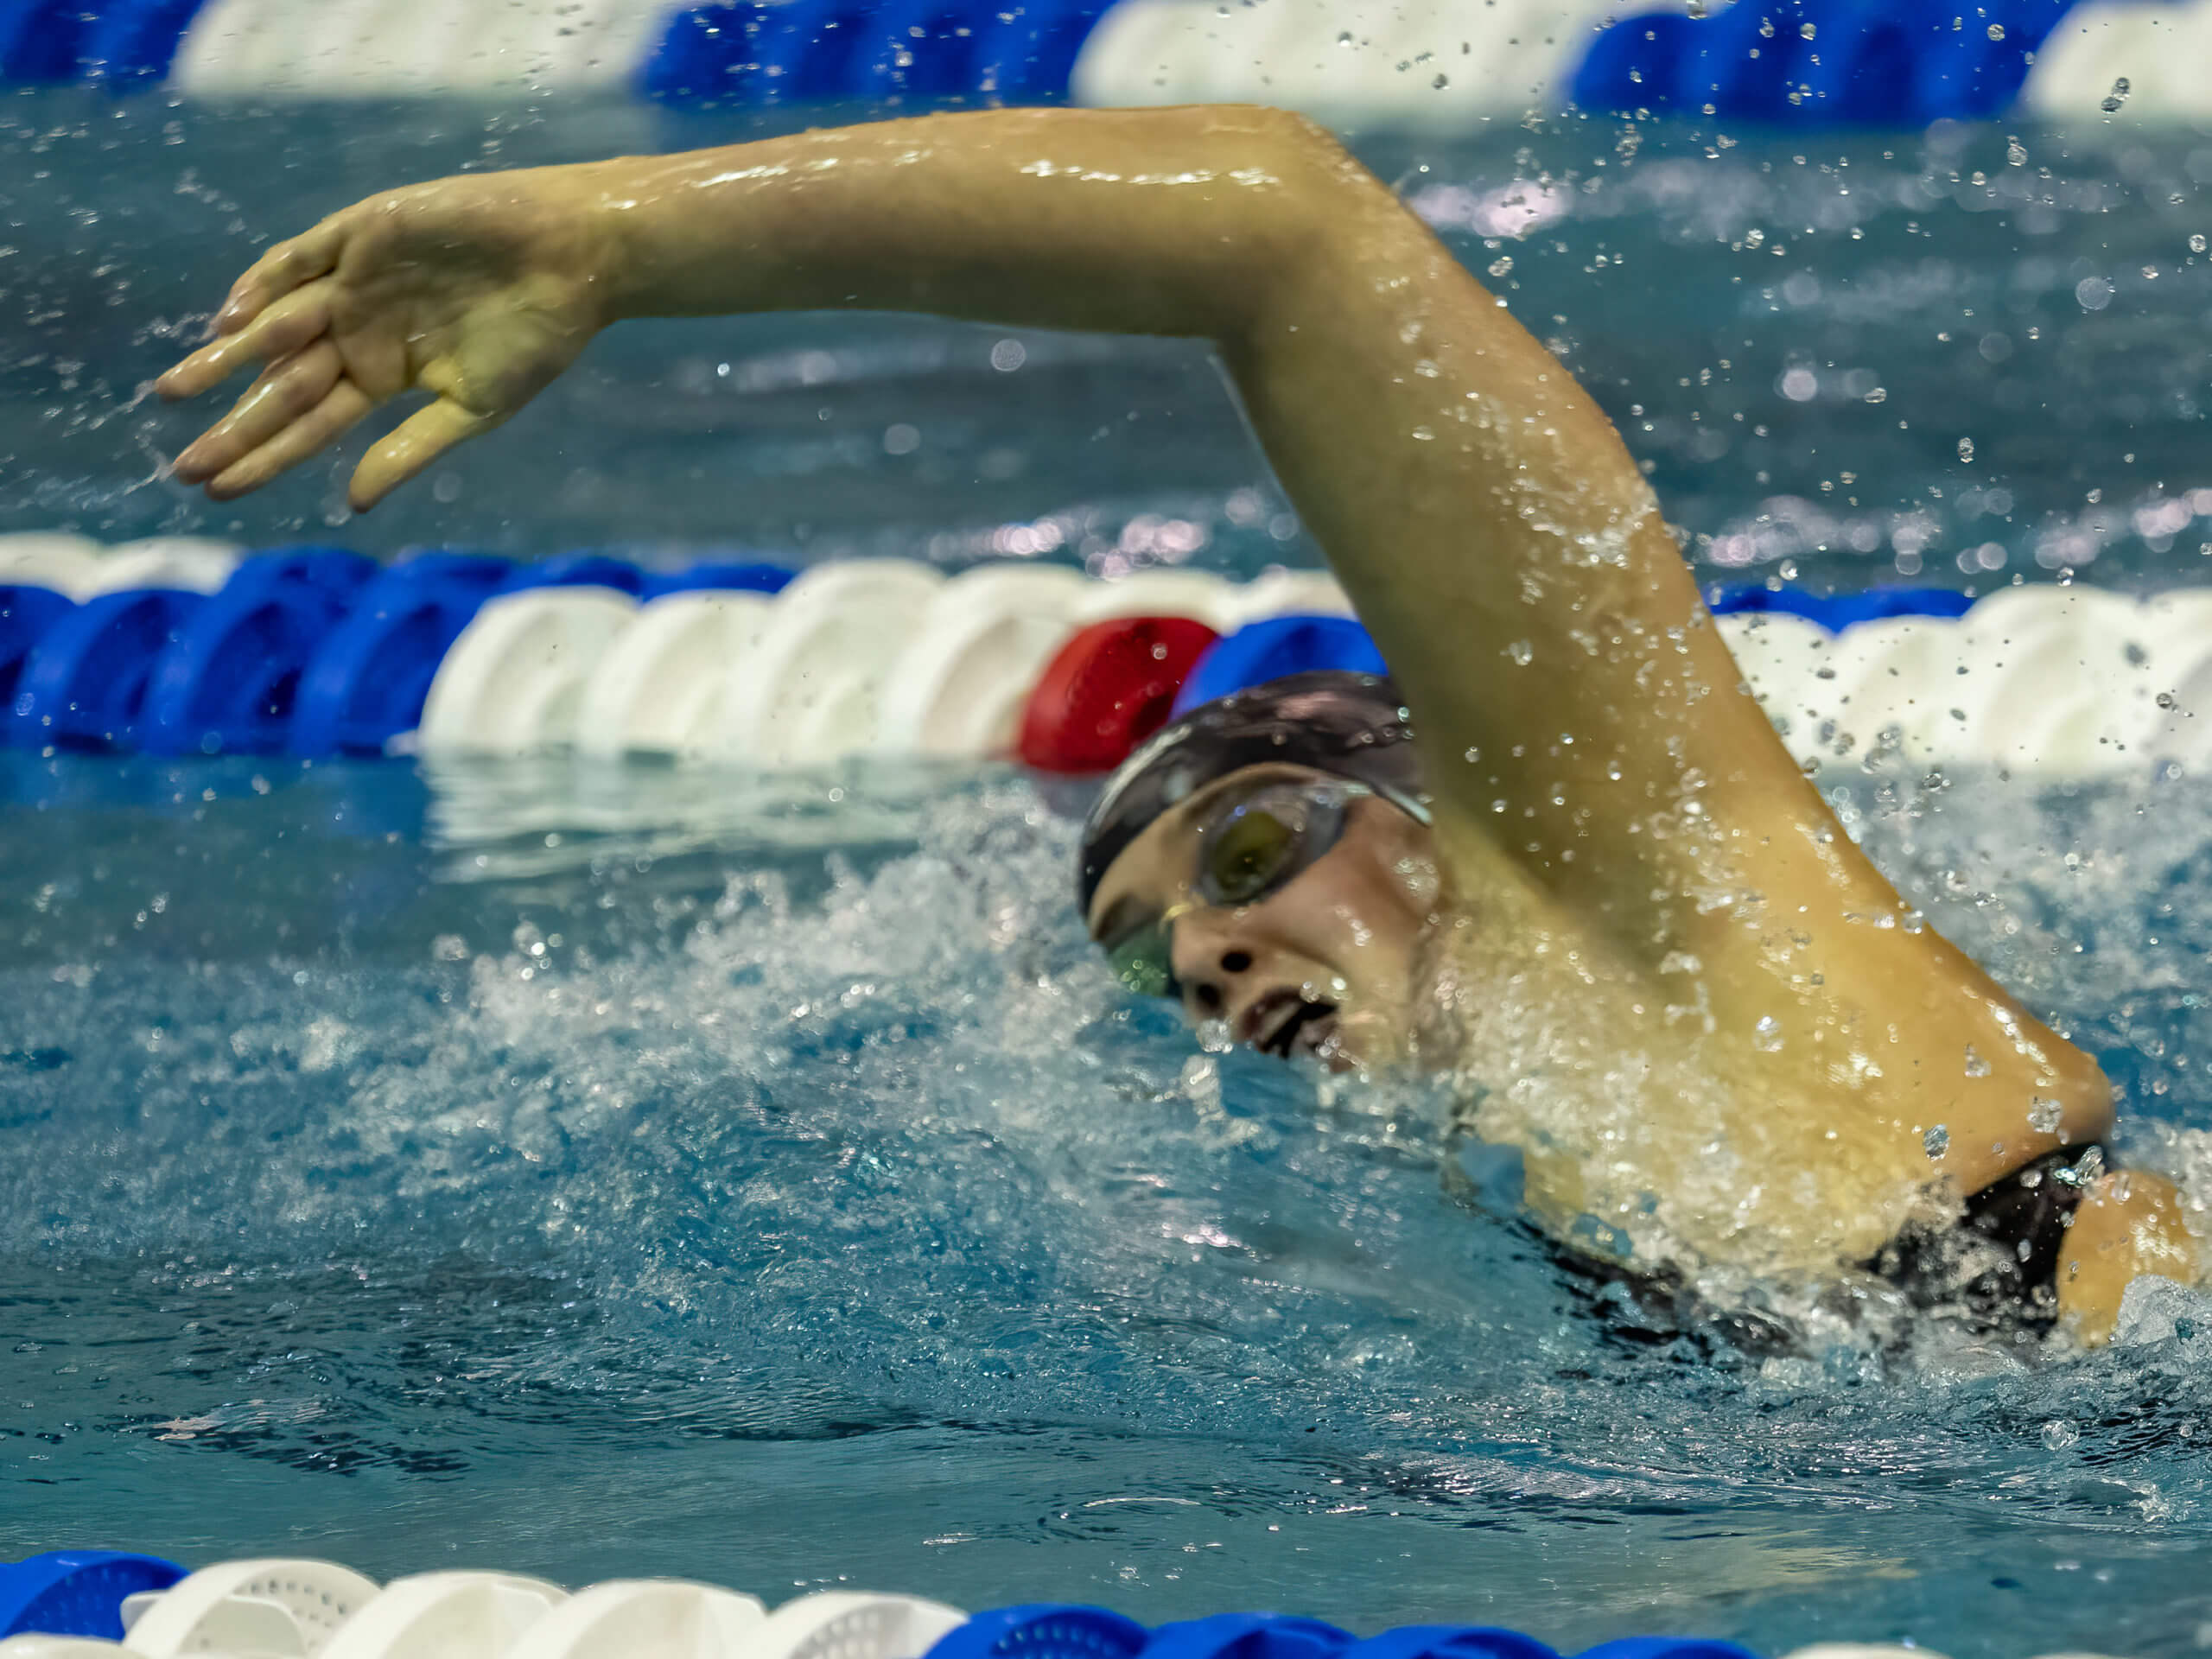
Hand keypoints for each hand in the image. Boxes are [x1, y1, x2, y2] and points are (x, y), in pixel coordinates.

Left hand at [157, 166, 615, 510]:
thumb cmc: (538, 337)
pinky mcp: (362, 235)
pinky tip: (231, 321)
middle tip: (182, 463)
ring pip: (275, 325)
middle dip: (233, 423)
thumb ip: (410, 452)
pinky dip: (263, 286)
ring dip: (227, 360)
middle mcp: (360, 331)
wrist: (572, 259)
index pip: (310, 424)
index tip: (217, 490)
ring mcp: (355, 282)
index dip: (265, 457)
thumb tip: (351, 503)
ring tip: (175, 393)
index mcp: (385, 375)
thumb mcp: (475, 410)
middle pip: (280, 384)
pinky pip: (298, 260)